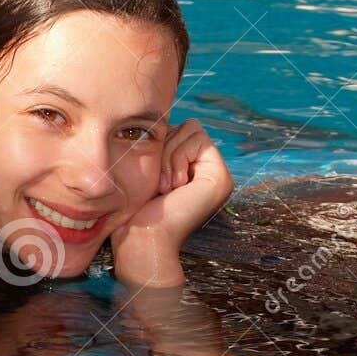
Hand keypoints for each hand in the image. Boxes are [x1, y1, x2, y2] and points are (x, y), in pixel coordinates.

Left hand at [112, 119, 232, 287]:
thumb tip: (157, 116)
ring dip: (169, 156)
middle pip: (186, 125)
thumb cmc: (135, 210)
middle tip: (160, 185)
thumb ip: (161, 143)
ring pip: (191, 128)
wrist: (142, 239)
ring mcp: (219, 175)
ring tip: (166, 188)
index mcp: (195, 169)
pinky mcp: (221, 177)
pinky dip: (177, 158)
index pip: (178, 128)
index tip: (153, 179)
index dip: (160, 144)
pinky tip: (174, 187)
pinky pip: (196, 139)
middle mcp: (210, 171)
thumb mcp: (147, 168)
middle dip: (165, 149)